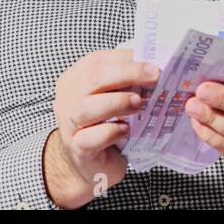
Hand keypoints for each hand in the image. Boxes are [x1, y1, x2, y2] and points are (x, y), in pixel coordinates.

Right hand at [45, 50, 159, 208]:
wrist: (92, 163)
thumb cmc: (105, 124)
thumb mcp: (112, 96)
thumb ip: (125, 80)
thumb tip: (154, 66)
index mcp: (76, 78)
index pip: (97, 61)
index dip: (126, 60)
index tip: (154, 64)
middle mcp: (68, 98)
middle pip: (93, 78)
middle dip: (128, 74)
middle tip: (155, 76)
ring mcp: (69, 124)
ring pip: (87, 108)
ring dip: (118, 102)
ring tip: (140, 104)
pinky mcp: (77, 148)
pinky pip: (90, 138)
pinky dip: (110, 132)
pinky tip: (126, 130)